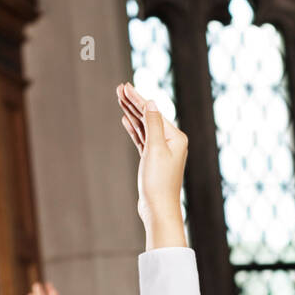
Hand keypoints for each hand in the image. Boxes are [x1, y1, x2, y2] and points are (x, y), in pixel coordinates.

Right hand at [116, 81, 187, 248]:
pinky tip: (126, 119)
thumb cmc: (158, 182)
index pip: (153, 112)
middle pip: (149, 117)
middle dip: (133, 103)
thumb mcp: (155, 149)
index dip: (138, 98)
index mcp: (175, 137)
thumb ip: (153, 124)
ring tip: (119, 99)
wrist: (158, 209)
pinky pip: (143, 139)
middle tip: (119, 88)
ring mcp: (162, 151)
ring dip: (132, 114)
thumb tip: (151, 103)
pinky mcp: (153, 160)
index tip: (124, 86)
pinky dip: (134, 129)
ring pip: (144, 127)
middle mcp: (171, 142)